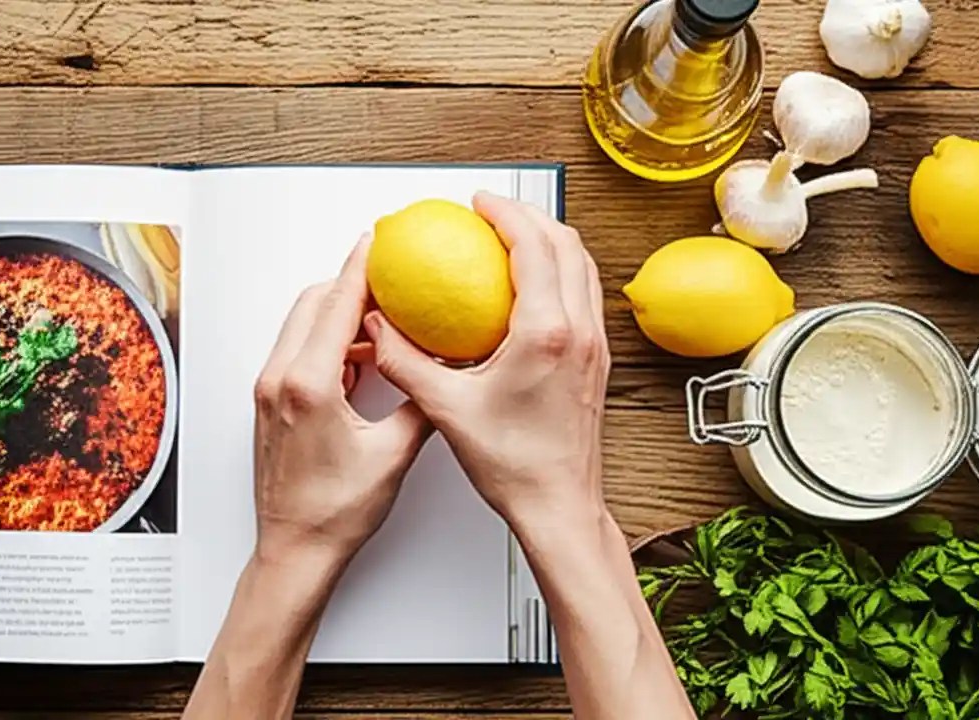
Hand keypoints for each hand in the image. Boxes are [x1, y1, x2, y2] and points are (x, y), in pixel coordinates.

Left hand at [253, 236, 433, 566]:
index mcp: (307, 386)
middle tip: (389, 280)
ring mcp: (268, 391)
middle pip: (314, 304)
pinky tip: (359, 359)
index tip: (377, 241)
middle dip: (351, 285)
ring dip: (339, 315)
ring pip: (302, 326)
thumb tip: (440, 374)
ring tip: (381, 322)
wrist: (295, 551)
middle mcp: (279, 381)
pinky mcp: (269, 403)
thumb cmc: (332, 514)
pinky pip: (296, 352)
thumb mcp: (393, 454)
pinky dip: (327, 343)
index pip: (337, 305)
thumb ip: (420, 404)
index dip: (361, 267)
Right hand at [363, 192, 610, 533]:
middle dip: (532, 215)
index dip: (506, 213)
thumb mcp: (445, 408)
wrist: (559, 505)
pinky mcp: (597, 361)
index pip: (533, 246)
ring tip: (514, 239)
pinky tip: (530, 290)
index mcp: (547, 334)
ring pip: (584, 267)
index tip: (481, 202)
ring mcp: (595, 346)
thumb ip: (404, 362)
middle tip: (495, 212)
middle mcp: (580, 332)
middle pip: (567, 244)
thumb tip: (380, 328)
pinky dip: (561, 273)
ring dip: (552, 241)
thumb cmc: (515, 466)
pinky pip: (584, 295)